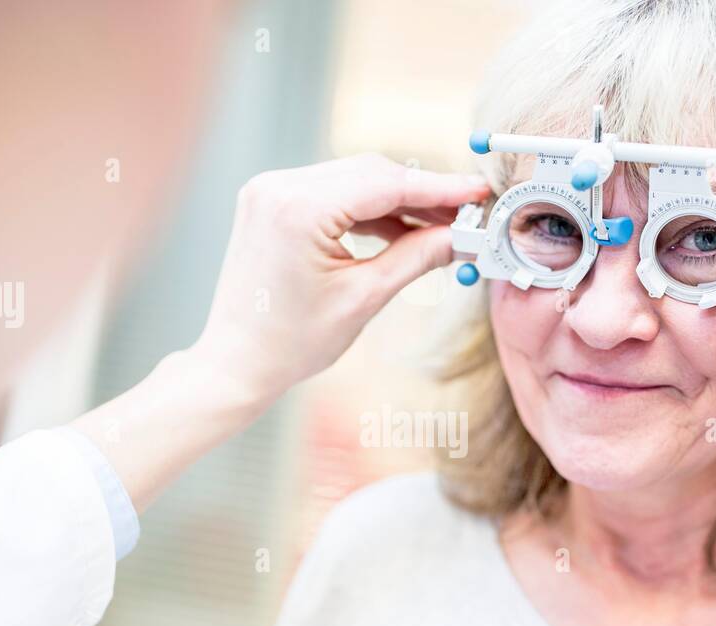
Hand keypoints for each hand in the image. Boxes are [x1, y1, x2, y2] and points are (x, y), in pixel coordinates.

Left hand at [74, 155, 487, 511]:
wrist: (236, 362)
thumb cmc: (291, 342)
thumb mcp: (364, 298)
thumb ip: (416, 257)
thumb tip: (461, 234)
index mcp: (298, 209)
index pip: (385, 184)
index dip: (439, 187)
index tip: (479, 190)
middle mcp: (279, 186)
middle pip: (371, 173)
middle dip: (422, 192)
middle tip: (467, 214)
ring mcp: (271, 190)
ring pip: (354, 180)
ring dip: (397, 200)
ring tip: (441, 226)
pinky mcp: (271, 201)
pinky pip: (332, 193)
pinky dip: (367, 208)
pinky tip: (401, 229)